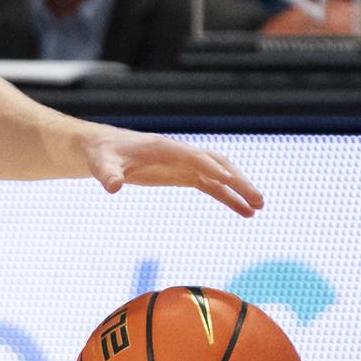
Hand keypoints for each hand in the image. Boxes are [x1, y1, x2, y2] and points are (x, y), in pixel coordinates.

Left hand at [86, 131, 263, 216]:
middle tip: (259, 200)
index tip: (227, 180)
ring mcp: (185, 165)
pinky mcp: (183, 175)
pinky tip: (244, 212)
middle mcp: (181, 154)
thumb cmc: (103, 155)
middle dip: (238, 181)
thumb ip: (108, 175)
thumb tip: (111, 187)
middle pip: (217, 164)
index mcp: (165, 148)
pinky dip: (228, 197)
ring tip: (258, 208)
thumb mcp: (102, 165)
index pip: (194, 156)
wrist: (103, 150)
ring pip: (220, 174)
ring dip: (239, 189)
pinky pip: (212, 186)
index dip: (210, 167)